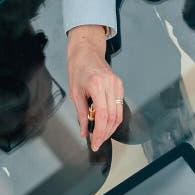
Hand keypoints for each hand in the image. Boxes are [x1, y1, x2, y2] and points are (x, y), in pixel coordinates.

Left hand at [66, 25, 123, 151]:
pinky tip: (106, 122)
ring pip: (119, 113)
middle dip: (106, 133)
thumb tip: (85, 131)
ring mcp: (117, 84)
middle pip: (114, 117)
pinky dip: (114, 117)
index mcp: (97, 85)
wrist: (86, 51)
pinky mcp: (120, 84)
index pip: (103, 116)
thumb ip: (81, 114)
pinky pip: (120, 105)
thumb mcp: (75, 93)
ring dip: (111, 127)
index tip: (95, 142)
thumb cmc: (78, 68)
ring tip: (101, 135)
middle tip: (97, 142)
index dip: (100, 132)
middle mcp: (110, 84)